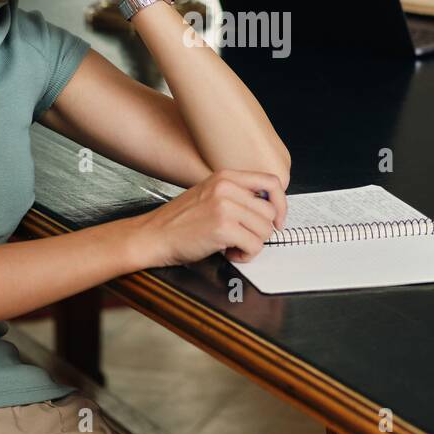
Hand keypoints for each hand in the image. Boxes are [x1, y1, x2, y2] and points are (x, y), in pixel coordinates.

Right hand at [127, 169, 287, 268]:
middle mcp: (227, 188)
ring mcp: (225, 207)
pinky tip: (229, 252)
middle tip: (242, 238)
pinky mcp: (223, 228)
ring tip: (232, 245)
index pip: (271, 182)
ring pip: (265, 230)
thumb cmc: (177, 221)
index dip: (281, 203)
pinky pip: (254, 245)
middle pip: (270, 212)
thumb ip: (235, 195)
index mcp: (225, 177)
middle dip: (261, 231)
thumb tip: (266, 207)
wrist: (152, 236)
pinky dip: (245, 255)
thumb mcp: (208, 194)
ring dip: (252, 244)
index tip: (278, 218)